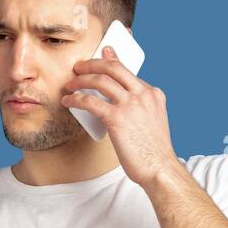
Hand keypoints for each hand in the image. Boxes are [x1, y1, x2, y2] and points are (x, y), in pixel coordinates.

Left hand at [60, 45, 178, 188]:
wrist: (159, 168)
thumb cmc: (153, 151)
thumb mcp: (152, 121)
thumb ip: (141, 108)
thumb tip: (123, 105)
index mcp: (153, 93)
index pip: (127, 70)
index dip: (109, 62)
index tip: (98, 59)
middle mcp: (143, 94)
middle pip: (113, 68)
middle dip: (92, 64)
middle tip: (78, 67)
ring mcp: (131, 104)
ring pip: (100, 81)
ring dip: (81, 80)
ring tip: (70, 85)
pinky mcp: (117, 118)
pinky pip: (90, 102)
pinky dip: (76, 99)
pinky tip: (69, 101)